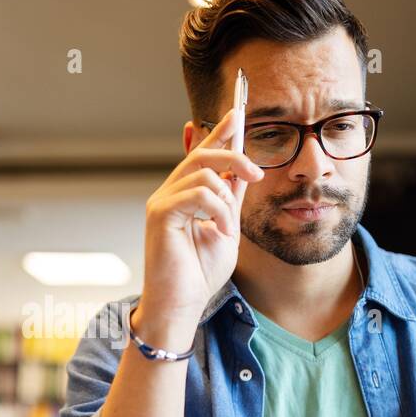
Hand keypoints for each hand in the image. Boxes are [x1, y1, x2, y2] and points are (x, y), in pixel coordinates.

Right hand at [135, 109, 264, 349]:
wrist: (182, 305)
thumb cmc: (200, 273)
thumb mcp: (226, 228)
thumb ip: (230, 199)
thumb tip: (243, 170)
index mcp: (183, 195)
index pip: (201, 154)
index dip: (219, 131)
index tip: (238, 112)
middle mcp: (168, 194)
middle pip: (202, 154)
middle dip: (234, 157)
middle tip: (255, 175)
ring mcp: (160, 202)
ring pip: (202, 173)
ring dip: (226, 199)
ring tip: (228, 227)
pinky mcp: (160, 214)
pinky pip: (197, 194)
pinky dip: (217, 212)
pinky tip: (221, 233)